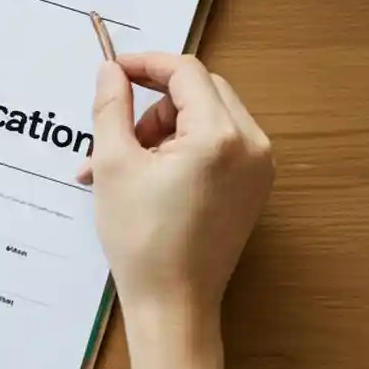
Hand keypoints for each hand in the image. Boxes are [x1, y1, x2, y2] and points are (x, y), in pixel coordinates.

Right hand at [82, 54, 272, 368]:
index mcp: (219, 135)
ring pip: (208, 117)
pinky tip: (148, 178)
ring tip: (122, 168)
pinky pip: (218, 145)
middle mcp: (251, 145)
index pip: (185, 72)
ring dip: (163, 129)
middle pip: (200, 91)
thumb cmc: (142, 239)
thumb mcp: (113, 165)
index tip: (112, 71)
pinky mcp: (253, 188)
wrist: (173, 304)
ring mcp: (258, 168)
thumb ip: (111, 107)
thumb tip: (109, 70)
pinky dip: (182, 149)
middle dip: (153, 105)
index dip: (145, 64)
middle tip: (117, 137)